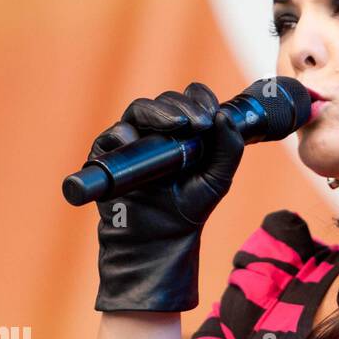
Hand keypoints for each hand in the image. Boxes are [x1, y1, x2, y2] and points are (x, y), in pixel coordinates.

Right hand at [90, 82, 243, 312]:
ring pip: (140, 111)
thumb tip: (223, 115)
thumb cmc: (188, 208)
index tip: (210, 114)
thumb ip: (229, 148)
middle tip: (198, 123)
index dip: (199, 99)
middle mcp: (157, 130)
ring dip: (159, 113)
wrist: (160, 238)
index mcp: (183, 130)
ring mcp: (133, 139)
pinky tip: (136, 140)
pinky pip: (113, 135)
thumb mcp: (218, 178)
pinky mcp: (110, 154)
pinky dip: (124, 135)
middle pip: (166, 102)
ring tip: (177, 126)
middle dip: (183, 108)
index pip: (189, 100)